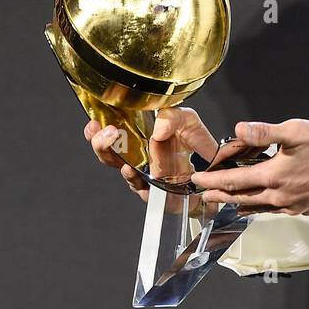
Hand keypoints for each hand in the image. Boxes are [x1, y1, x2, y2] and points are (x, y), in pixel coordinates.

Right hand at [83, 108, 218, 207]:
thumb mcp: (187, 120)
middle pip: (107, 154)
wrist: (214, 170)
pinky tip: (129, 169)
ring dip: (114, 157)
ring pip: (121, 169)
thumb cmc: (195, 145)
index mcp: (140, 139)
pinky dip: (133, 178)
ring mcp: (145, 176)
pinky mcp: (155, 191)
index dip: (96, 131)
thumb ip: (173, 117)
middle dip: (100, 143)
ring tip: (114, 144)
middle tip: (106, 132)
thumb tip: (158, 130)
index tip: (93, 122)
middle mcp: (138, 158)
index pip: (110, 134)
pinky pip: (140, 187)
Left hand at [189, 119, 308, 215]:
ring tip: (228, 200)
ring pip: (258, 208)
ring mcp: (293, 205)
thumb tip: (239, 129)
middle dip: (220, 195)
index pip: (234, 181)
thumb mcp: (297, 130)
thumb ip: (265, 132)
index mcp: (274, 176)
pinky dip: (261, 207)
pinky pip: (276, 211)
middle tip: (205, 194)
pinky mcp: (305, 207)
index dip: (213, 180)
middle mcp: (280, 197)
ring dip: (239, 203)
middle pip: (241, 199)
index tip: (198, 179)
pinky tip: (263, 203)